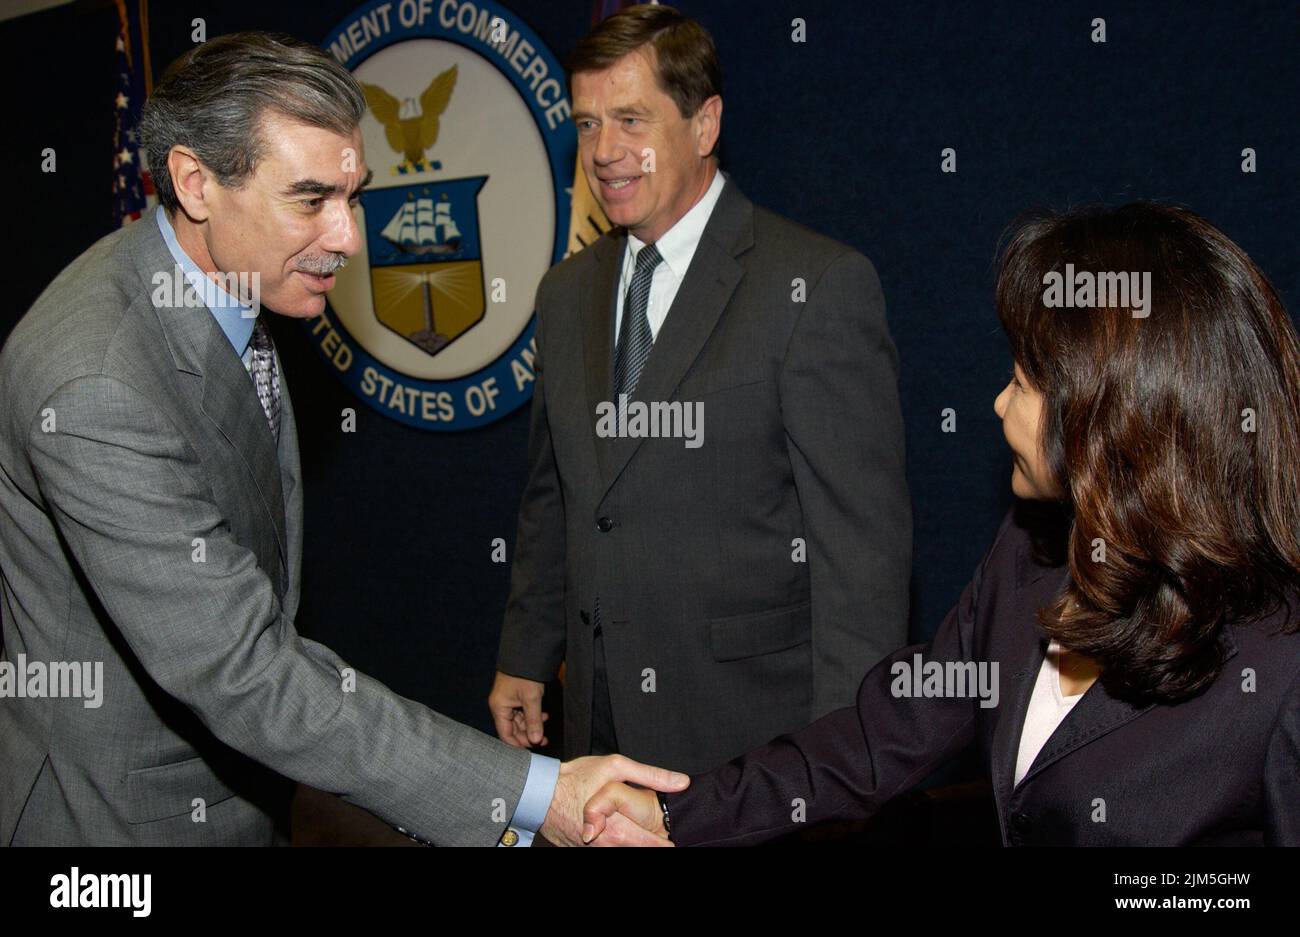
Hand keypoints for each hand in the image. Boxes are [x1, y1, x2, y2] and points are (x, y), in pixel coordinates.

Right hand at [489, 671, 547, 747]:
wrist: (527, 653)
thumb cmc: (525, 674)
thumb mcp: (532, 699)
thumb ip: (533, 721)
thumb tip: (536, 740)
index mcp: (499, 708)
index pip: (505, 734)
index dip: (518, 744)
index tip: (532, 749)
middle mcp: (500, 706)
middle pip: (512, 728)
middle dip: (528, 735)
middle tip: (543, 740)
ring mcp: (508, 701)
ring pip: (519, 721)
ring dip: (532, 725)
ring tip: (545, 727)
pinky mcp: (515, 696)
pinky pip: (522, 711)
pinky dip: (532, 715)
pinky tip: (543, 715)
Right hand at [540, 755, 687, 846]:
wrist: (537, 793)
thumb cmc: (577, 777)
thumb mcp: (616, 766)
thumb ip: (650, 775)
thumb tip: (682, 782)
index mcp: (617, 829)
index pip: (652, 846)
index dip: (665, 844)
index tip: (677, 839)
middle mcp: (604, 846)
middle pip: (637, 850)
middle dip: (652, 845)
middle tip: (667, 840)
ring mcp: (591, 849)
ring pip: (620, 851)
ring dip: (632, 844)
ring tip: (648, 839)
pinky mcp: (580, 849)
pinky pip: (602, 850)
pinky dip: (614, 844)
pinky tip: (621, 836)